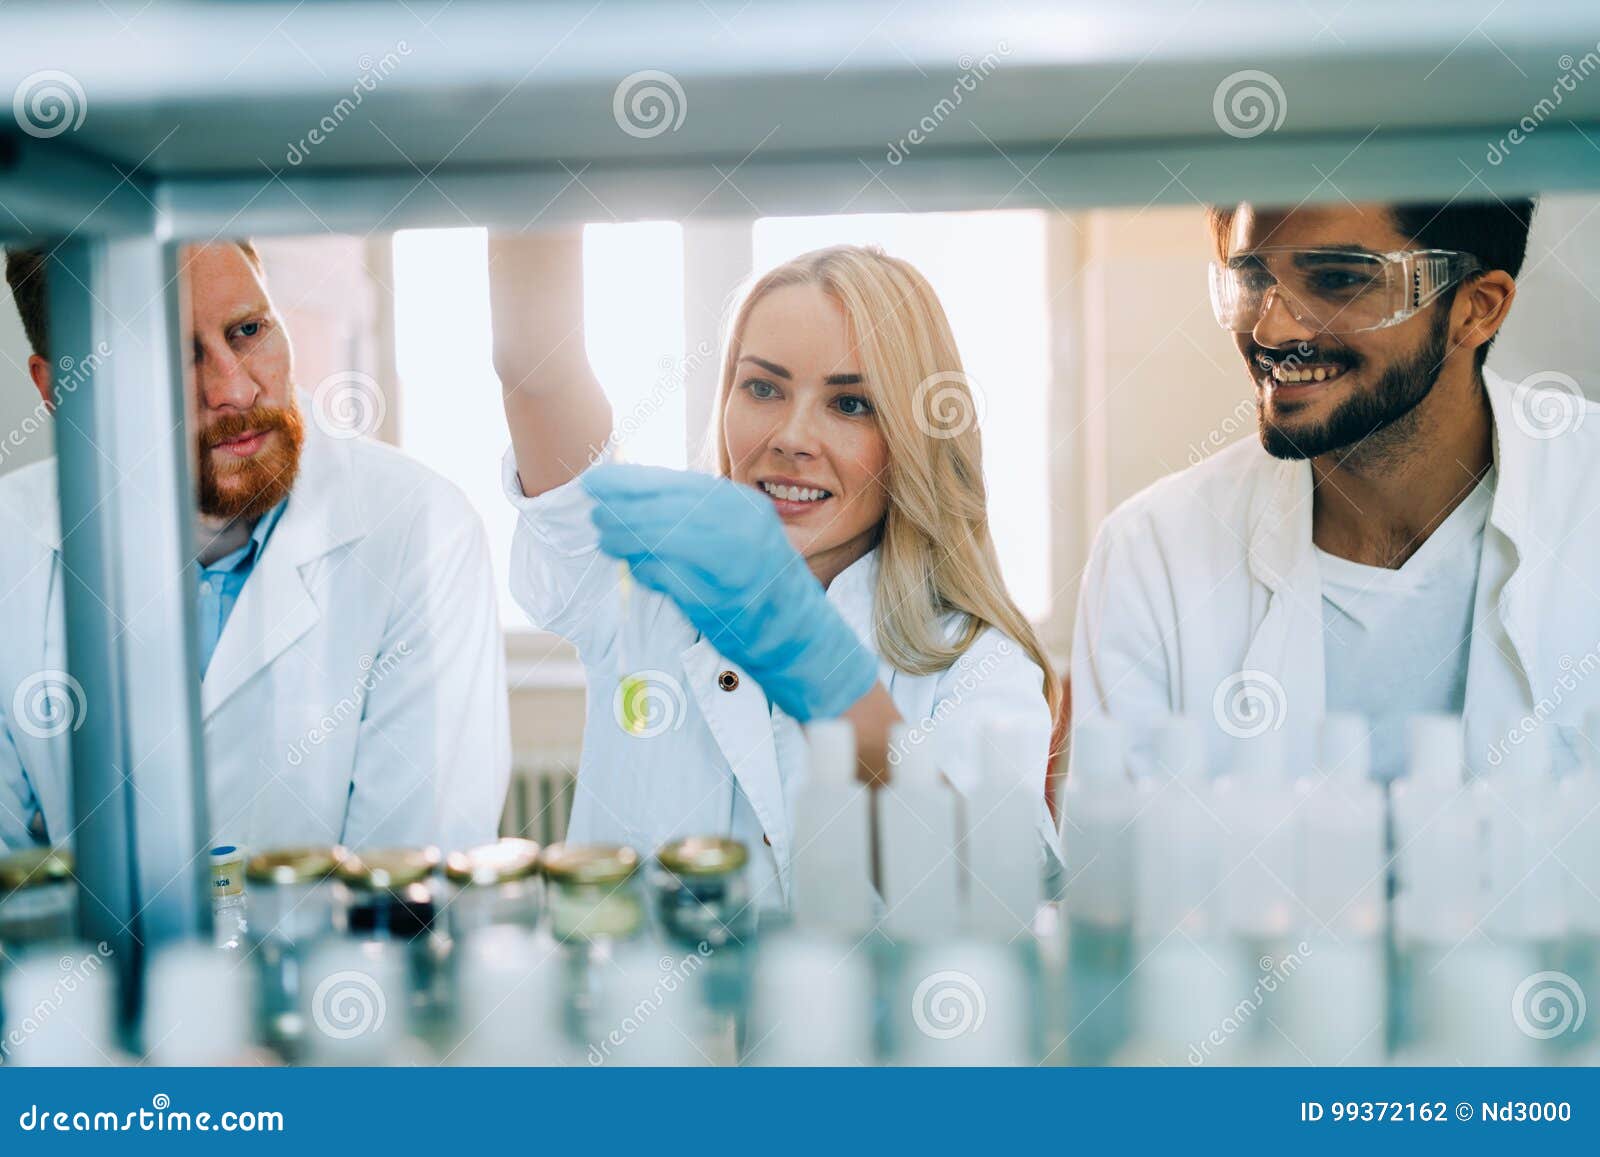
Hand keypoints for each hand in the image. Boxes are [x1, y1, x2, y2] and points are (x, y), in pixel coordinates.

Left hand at [584, 464, 877, 721]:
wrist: (802, 635)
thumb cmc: (759, 583)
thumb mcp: (736, 534)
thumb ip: (695, 517)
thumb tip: (636, 500)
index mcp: (745, 507)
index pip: (681, 486)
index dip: (635, 482)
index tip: (599, 480)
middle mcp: (746, 529)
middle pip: (672, 509)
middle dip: (626, 506)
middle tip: (593, 509)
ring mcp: (738, 564)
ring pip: (671, 541)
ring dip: (632, 539)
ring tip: (605, 537)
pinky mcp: (728, 601)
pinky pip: (678, 581)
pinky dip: (654, 573)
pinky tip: (638, 570)